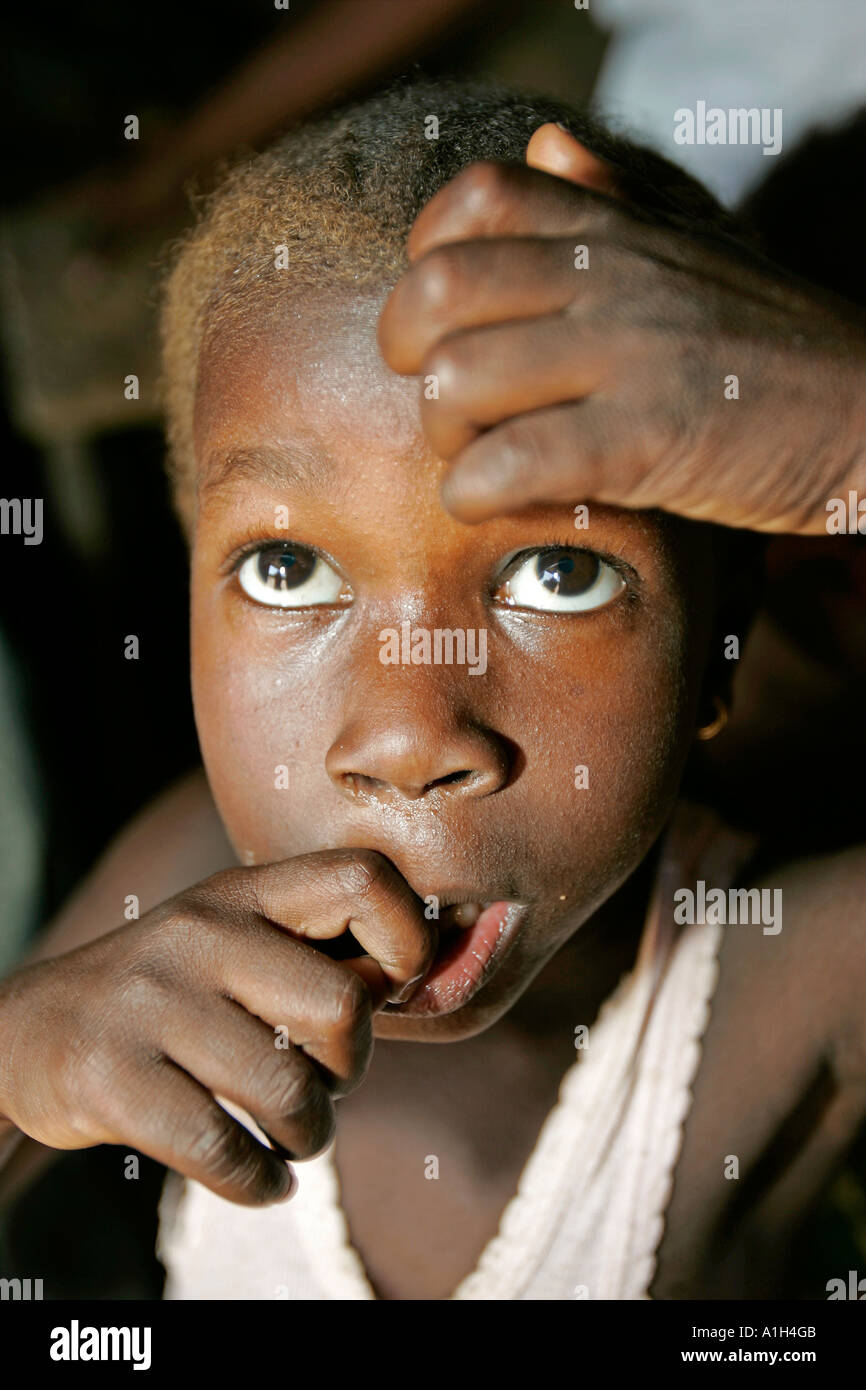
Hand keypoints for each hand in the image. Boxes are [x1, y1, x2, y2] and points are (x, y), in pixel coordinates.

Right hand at [0, 851, 433, 1204]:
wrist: (29, 1033)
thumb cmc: (170, 995)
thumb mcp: (234, 942)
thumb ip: (321, 949)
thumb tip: (440, 968)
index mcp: (243, 893)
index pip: (365, 878)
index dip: (407, 941)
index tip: (390, 991)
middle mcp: (200, 935)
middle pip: (343, 1008)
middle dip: (353, 1067)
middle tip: (326, 1083)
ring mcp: (151, 1004)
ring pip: (291, 1093)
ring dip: (310, 1135)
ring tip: (295, 1137)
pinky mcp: (112, 1079)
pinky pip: (226, 1151)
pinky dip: (261, 1182)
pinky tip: (263, 1179)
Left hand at [378, 123, 865, 534]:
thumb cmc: (769, 346)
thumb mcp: (691, 250)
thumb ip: (609, 201)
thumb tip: (546, 144)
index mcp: (616, 231)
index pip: (474, 200)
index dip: (425, 259)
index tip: (444, 319)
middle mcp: (613, 279)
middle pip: (438, 292)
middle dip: (407, 357)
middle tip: (443, 401)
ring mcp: (630, 355)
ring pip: (459, 381)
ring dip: (444, 439)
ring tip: (480, 459)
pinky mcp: (647, 439)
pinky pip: (510, 464)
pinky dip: (476, 495)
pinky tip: (498, 503)